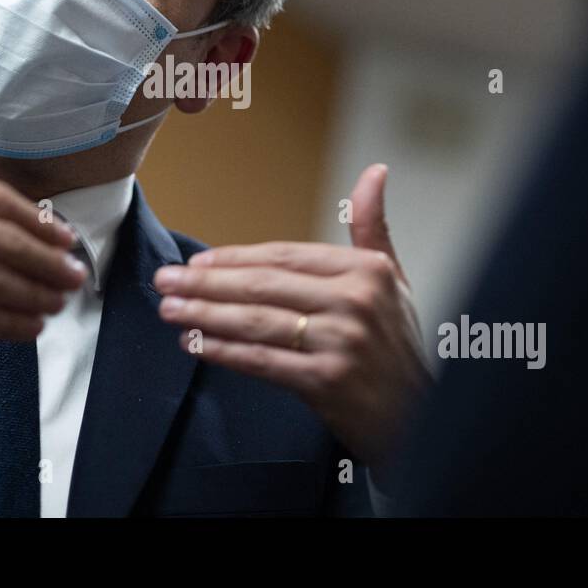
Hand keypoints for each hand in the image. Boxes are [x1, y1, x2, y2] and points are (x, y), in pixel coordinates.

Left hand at [154, 164, 428, 471]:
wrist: (420, 416)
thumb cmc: (397, 346)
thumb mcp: (393, 279)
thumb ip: (372, 226)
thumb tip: (375, 171)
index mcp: (366, 270)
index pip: (284, 256)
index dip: (235, 258)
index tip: (197, 261)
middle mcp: (355, 301)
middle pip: (263, 285)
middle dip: (207, 283)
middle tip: (166, 280)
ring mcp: (341, 341)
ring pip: (256, 321)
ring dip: (205, 314)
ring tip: (170, 310)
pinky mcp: (327, 381)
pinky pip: (262, 360)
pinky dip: (223, 351)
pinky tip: (195, 344)